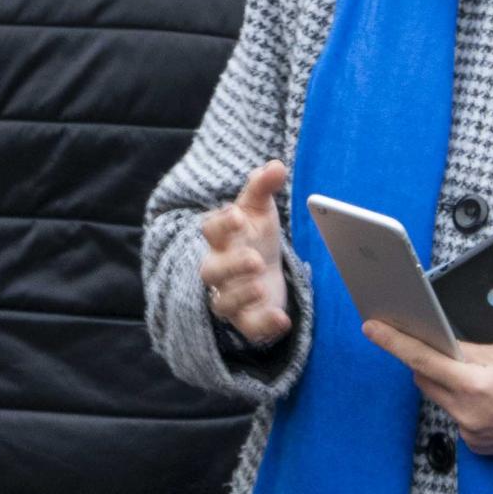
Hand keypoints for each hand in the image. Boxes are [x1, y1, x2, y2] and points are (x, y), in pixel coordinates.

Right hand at [200, 161, 294, 347]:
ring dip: (241, 295)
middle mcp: (219, 269)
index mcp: (222, 239)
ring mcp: (230, 297)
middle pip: (211, 271)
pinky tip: (282, 320)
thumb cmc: (256, 236)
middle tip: (254, 259)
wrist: (264, 271)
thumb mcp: (260, 210)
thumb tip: (276, 165)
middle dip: (231, 265)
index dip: (222, 224)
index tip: (238, 216)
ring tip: (260, 285)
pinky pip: (249, 328)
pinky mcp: (247, 319)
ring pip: (224, 303)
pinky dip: (263, 326)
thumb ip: (263, 187)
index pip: (211, 230)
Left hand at [363, 322, 492, 457]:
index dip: (394, 342)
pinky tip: (491, 403)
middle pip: (425, 380)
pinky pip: (457, 419)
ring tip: (481, 380)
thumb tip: (447, 346)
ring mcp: (469, 433)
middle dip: (427, 364)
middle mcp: (466, 412)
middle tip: (441, 352)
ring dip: (449, 385)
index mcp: (474, 384)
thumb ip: (471, 353)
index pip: (423, 358)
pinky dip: (465, 406)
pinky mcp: (475, 447)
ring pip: (441, 400)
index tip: (372, 328)